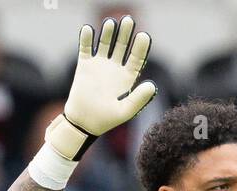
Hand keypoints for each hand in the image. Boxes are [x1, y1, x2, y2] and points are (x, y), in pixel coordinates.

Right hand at [45, 15, 156, 161]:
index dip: (141, 47)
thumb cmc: (105, 120)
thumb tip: (152, 85)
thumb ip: (138, 99)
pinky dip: (86, 38)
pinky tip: (88, 29)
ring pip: (105, 43)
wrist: (83, 123)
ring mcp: (99, 65)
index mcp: (127, 79)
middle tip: (129, 20)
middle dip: (126, 33)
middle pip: (122, 46)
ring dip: (108, 32)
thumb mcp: (125, 111)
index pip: (136, 58)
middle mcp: (115, 69)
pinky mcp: (85, 65)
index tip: (144, 36)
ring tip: (110, 23)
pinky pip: (85, 47)